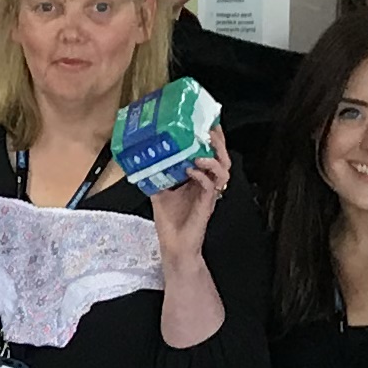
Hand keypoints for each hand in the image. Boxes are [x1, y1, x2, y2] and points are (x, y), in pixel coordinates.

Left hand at [146, 123, 231, 262]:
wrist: (174, 246)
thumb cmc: (170, 221)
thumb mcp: (159, 191)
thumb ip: (156, 174)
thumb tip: (144, 158)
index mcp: (199, 179)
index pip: (211, 154)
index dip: (212, 138)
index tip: (206, 122)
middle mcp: (207, 184)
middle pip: (222, 158)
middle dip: (218, 143)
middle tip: (209, 131)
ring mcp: (209, 194)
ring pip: (223, 170)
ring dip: (213, 158)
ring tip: (200, 151)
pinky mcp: (207, 204)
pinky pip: (211, 186)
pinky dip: (202, 175)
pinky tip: (191, 169)